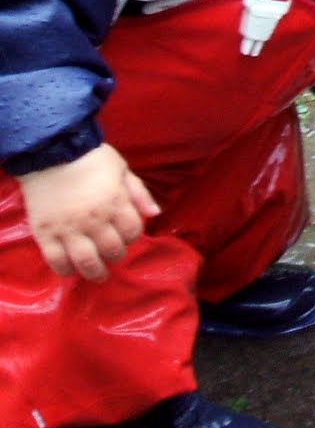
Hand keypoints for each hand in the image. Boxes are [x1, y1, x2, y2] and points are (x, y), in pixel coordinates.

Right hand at [19, 144, 159, 281]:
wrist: (51, 153)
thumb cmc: (91, 158)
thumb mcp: (122, 169)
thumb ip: (139, 193)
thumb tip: (156, 213)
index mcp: (116, 203)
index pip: (133, 231)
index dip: (133, 236)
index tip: (127, 235)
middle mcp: (94, 219)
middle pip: (112, 249)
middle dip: (116, 255)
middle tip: (113, 254)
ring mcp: (68, 228)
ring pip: (86, 260)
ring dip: (95, 271)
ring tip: (98, 274)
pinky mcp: (45, 233)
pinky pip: (55, 260)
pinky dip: (64, 269)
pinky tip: (70, 271)